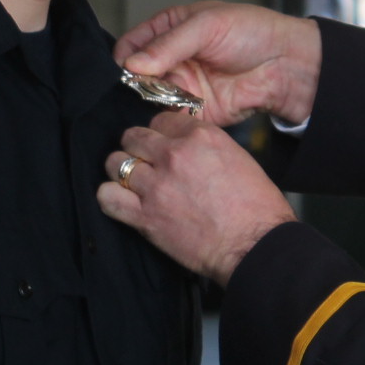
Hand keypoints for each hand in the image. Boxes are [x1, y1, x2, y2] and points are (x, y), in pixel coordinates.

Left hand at [98, 111, 297, 283]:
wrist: (255, 245)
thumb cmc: (257, 206)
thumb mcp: (237, 158)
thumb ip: (205, 146)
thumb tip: (186, 146)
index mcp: (200, 136)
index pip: (161, 119)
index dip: (160, 133)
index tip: (163, 145)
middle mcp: (174, 154)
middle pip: (133, 137)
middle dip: (137, 148)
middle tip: (146, 164)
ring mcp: (156, 185)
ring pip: (115, 163)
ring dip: (122, 172)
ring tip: (133, 183)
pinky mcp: (145, 216)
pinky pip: (107, 197)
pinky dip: (110, 198)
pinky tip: (123, 202)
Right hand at [113, 2, 322, 127]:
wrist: (285, 64)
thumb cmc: (251, 33)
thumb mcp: (207, 26)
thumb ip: (168, 44)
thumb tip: (132, 65)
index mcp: (168, 29)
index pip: (131, 43)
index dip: (124, 57)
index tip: (124, 69)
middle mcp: (169, 59)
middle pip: (135, 75)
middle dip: (133, 83)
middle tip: (140, 88)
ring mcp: (179, 86)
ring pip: (148, 99)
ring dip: (148, 103)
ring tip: (159, 100)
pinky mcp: (192, 111)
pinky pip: (169, 119)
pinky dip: (165, 120)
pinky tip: (169, 116)